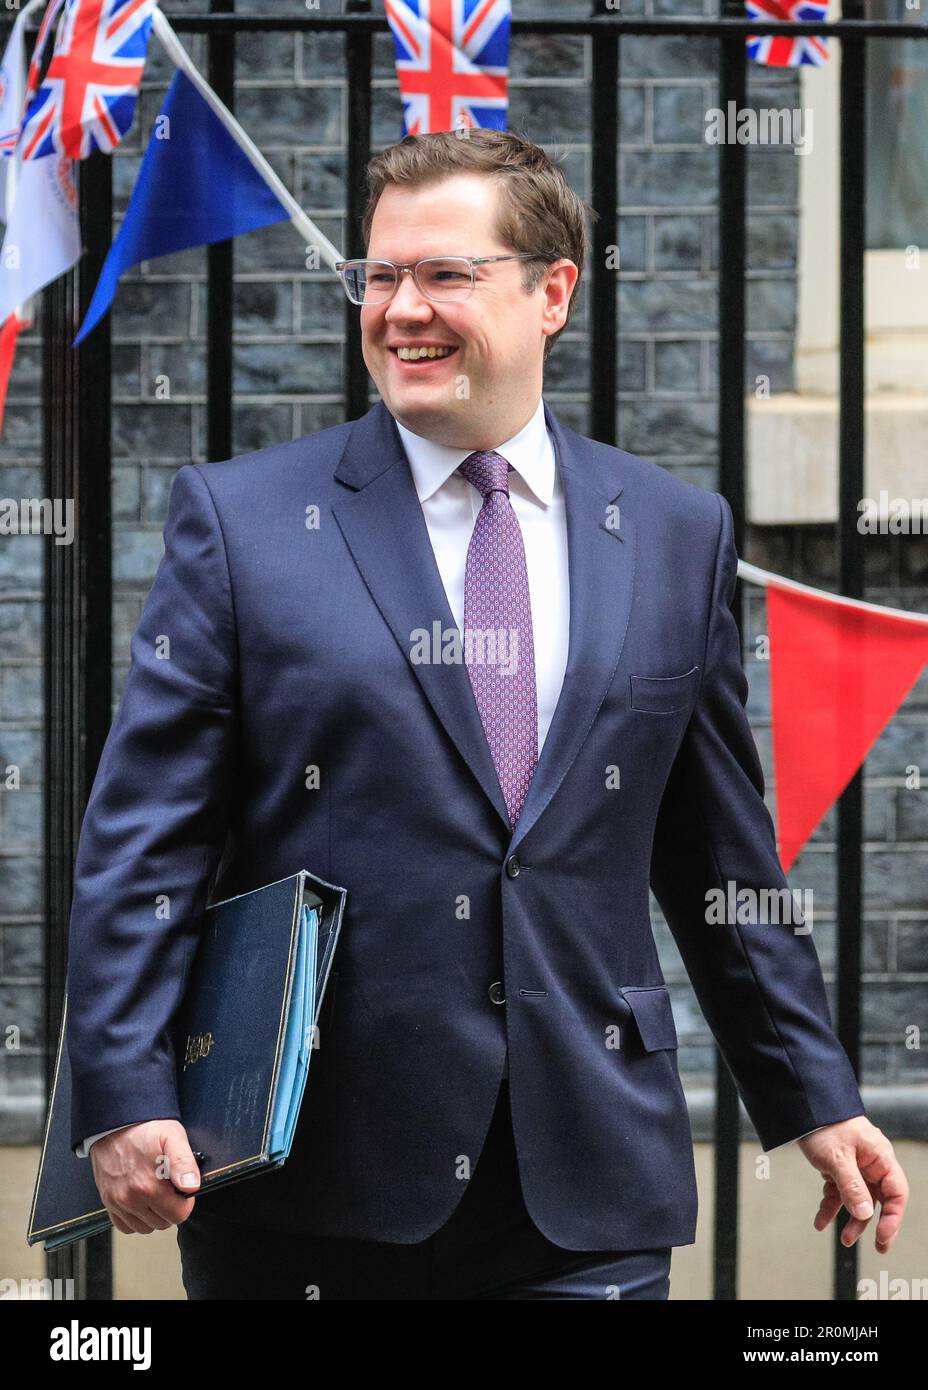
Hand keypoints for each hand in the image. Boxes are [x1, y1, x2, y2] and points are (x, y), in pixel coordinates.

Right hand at [90, 1120, 201, 1234]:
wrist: (115, 1122)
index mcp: (150, 1186)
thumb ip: (184, 1163)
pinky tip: (141, 1201)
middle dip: (170, 1208)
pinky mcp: (108, 1201)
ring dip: (154, 1215)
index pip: (179, 1215)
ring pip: (145, 1227)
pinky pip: (125, 1226)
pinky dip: (135, 1219)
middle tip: (169, 1186)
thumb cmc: (144, 1128)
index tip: (181, 1187)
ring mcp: (117, 1202)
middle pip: (163, 1223)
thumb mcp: (172, 1136)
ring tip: (155, 1192)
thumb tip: (191, 1186)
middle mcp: (131, 1198)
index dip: (185, 1202)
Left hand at [799, 1117, 907, 1252]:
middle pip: (878, 1199)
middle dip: (874, 1223)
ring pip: (857, 1199)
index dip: (893, 1217)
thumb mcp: (838, 1158)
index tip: (883, 1237)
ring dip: (850, 1218)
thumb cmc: (824, 1123)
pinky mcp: (837, 1167)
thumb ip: (852, 1187)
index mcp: (879, 1157)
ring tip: (843, 1238)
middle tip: (877, 1247)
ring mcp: (854, 1166)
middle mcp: (870, 1163)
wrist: (803, 1106)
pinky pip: (838, 1192)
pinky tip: (820, 1221)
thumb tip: (865, 1214)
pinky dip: (830, 1206)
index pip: (896, 1193)